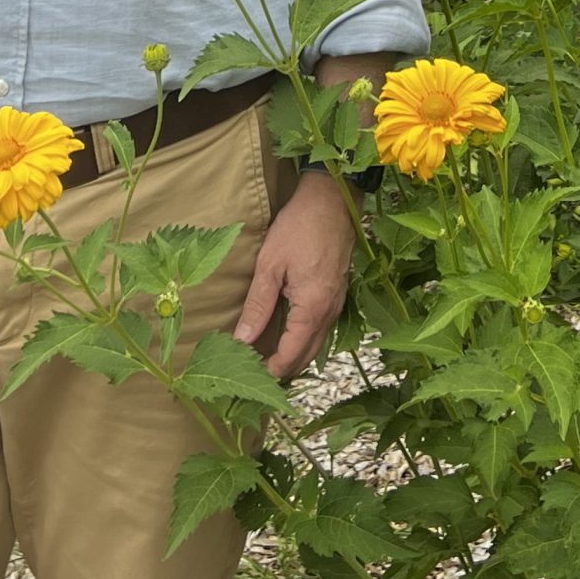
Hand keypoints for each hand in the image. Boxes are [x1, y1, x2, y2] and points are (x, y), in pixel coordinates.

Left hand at [232, 171, 357, 380]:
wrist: (332, 200)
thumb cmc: (299, 227)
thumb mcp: (270, 264)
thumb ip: (257, 305)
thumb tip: (242, 340)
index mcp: (312, 308)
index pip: (291, 355)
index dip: (270, 371)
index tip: (250, 378)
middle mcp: (329, 312)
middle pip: (306, 357)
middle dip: (283, 371)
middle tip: (255, 377)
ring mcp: (336, 304)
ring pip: (316, 345)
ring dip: (294, 358)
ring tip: (267, 362)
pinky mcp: (337, 294)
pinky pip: (321, 330)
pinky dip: (304, 342)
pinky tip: (287, 337)